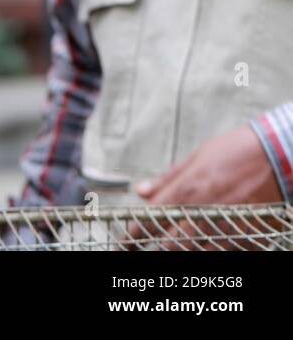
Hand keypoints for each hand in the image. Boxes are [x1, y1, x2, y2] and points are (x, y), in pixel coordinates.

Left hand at [123, 124, 283, 249]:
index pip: (151, 219)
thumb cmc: (234, 151)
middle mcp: (204, 212)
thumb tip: (141, 191)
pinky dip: (213, 249)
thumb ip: (167, 179)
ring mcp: (227, 226)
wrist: (277, 154)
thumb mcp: (195, 158)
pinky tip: (207, 245)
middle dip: (158, 247)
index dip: (134, 233)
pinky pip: (225, 250)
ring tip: (175, 248)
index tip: (125, 241)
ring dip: (184, 251)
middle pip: (171, 244)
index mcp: (187, 191)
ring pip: (197, 252)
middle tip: (147, 249)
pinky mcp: (247, 234)